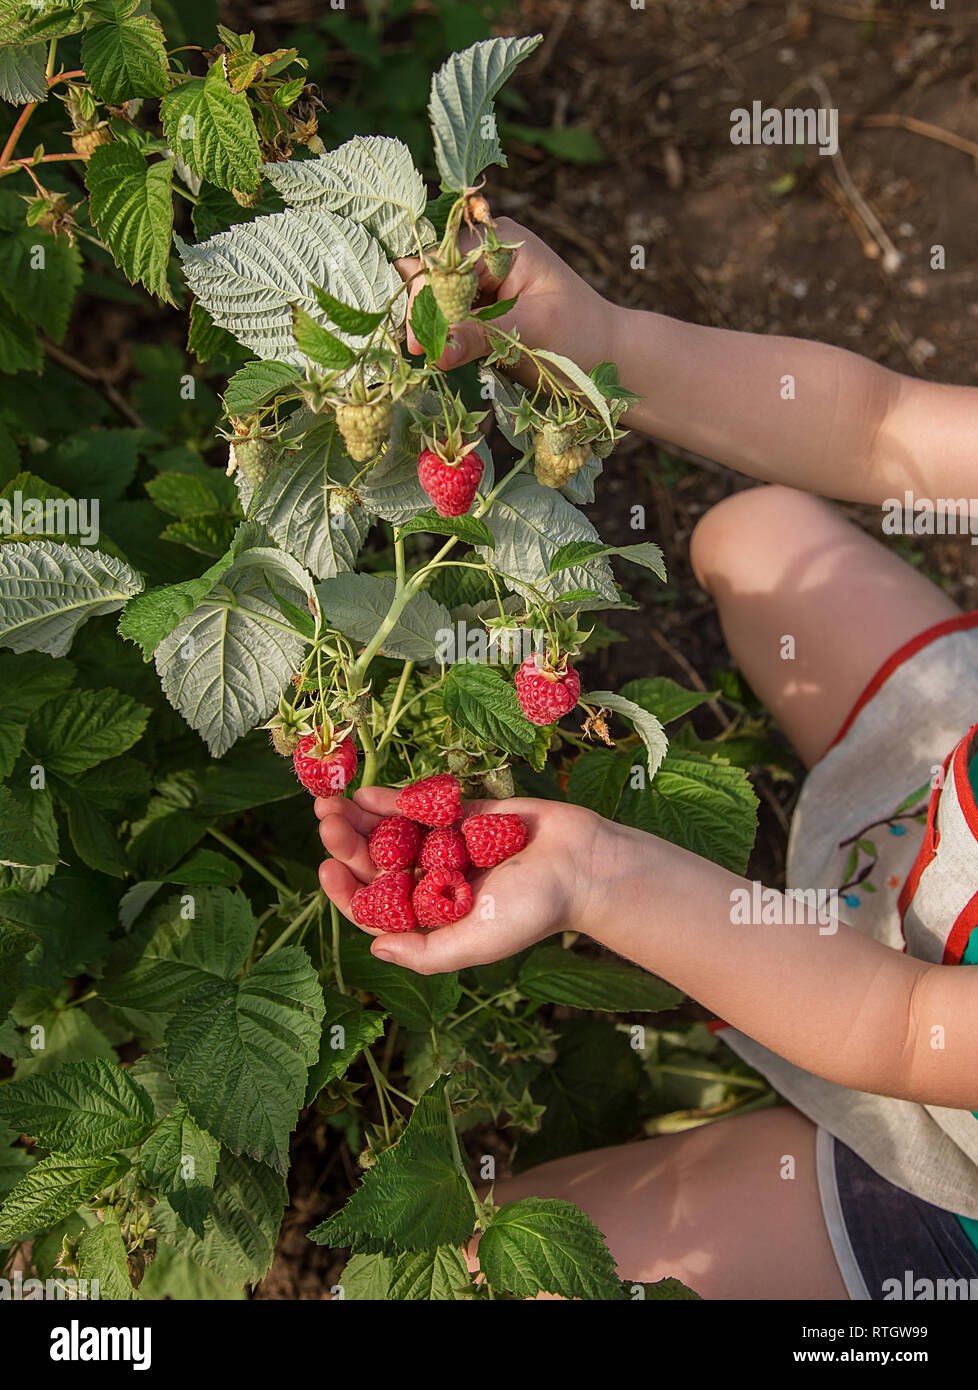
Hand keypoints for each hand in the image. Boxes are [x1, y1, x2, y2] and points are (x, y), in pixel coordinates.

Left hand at [316, 788, 608, 974]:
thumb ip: (425, 952)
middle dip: (346, 843)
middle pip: (377, 863)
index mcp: (432, 916)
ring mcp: (446, 846)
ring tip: (331, 803)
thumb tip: (374, 949)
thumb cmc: (532, 911)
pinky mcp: (462, 815)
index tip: (326, 870)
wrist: (581, 865)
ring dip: (360, 819)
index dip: (346, 890)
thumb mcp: (474, 943)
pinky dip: (393, 800)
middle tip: (323, 821)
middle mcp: (433, 882)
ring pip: (391, 832)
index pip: (376, 907)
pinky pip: (421, 807)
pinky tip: (364, 793)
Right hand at [395, 217, 618, 381]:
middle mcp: (484, 256)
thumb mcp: (532, 331)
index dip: (425, 297)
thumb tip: (435, 350)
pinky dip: (440, 337)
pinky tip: (438, 355)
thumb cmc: (580, 334)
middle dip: (423, 313)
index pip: (444, 262)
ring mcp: (480, 284)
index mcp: (500, 242)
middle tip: (418, 352)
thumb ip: (481, 336)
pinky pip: (446, 320)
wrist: (606, 358)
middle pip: (432, 278)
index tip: (418, 341)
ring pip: (434, 301)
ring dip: (429, 327)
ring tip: (426, 355)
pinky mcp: (478, 312)